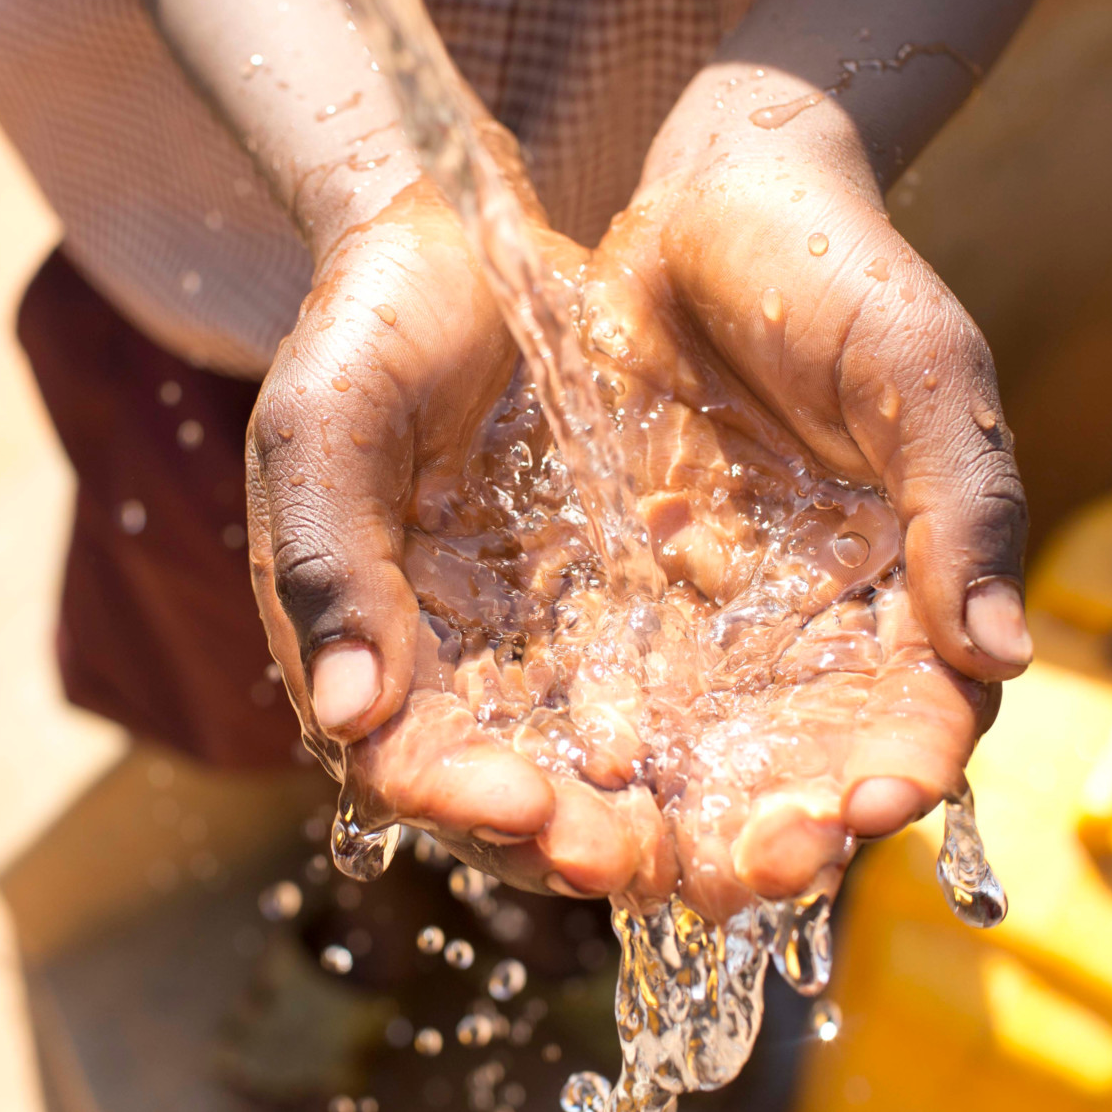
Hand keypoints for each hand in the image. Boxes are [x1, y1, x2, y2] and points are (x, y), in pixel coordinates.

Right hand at [247, 167, 678, 898]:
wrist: (468, 251)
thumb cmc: (372, 329)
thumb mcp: (324, 423)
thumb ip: (325, 559)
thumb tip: (346, 717)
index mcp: (365, 650)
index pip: (408, 765)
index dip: (463, 801)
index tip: (529, 809)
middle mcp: (459, 679)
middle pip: (517, 804)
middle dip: (580, 844)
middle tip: (646, 859)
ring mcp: (548, 655)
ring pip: (607, 778)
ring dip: (669, 825)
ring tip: (738, 845)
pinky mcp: (630, 620)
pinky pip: (681, 704)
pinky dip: (726, 748)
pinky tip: (786, 765)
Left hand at [569, 126, 1026, 912]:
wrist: (708, 194)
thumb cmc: (838, 269)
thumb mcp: (918, 367)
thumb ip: (964, 505)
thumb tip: (1004, 659)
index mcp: (911, 589)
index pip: (918, 720)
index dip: (895, 775)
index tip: (861, 809)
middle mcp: (814, 629)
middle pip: (800, 768)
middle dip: (771, 833)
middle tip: (730, 873)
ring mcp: (716, 620)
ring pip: (699, 754)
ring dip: (668, 816)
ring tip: (626, 855)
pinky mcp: (624, 596)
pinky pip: (606, 690)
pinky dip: (585, 743)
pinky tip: (552, 774)